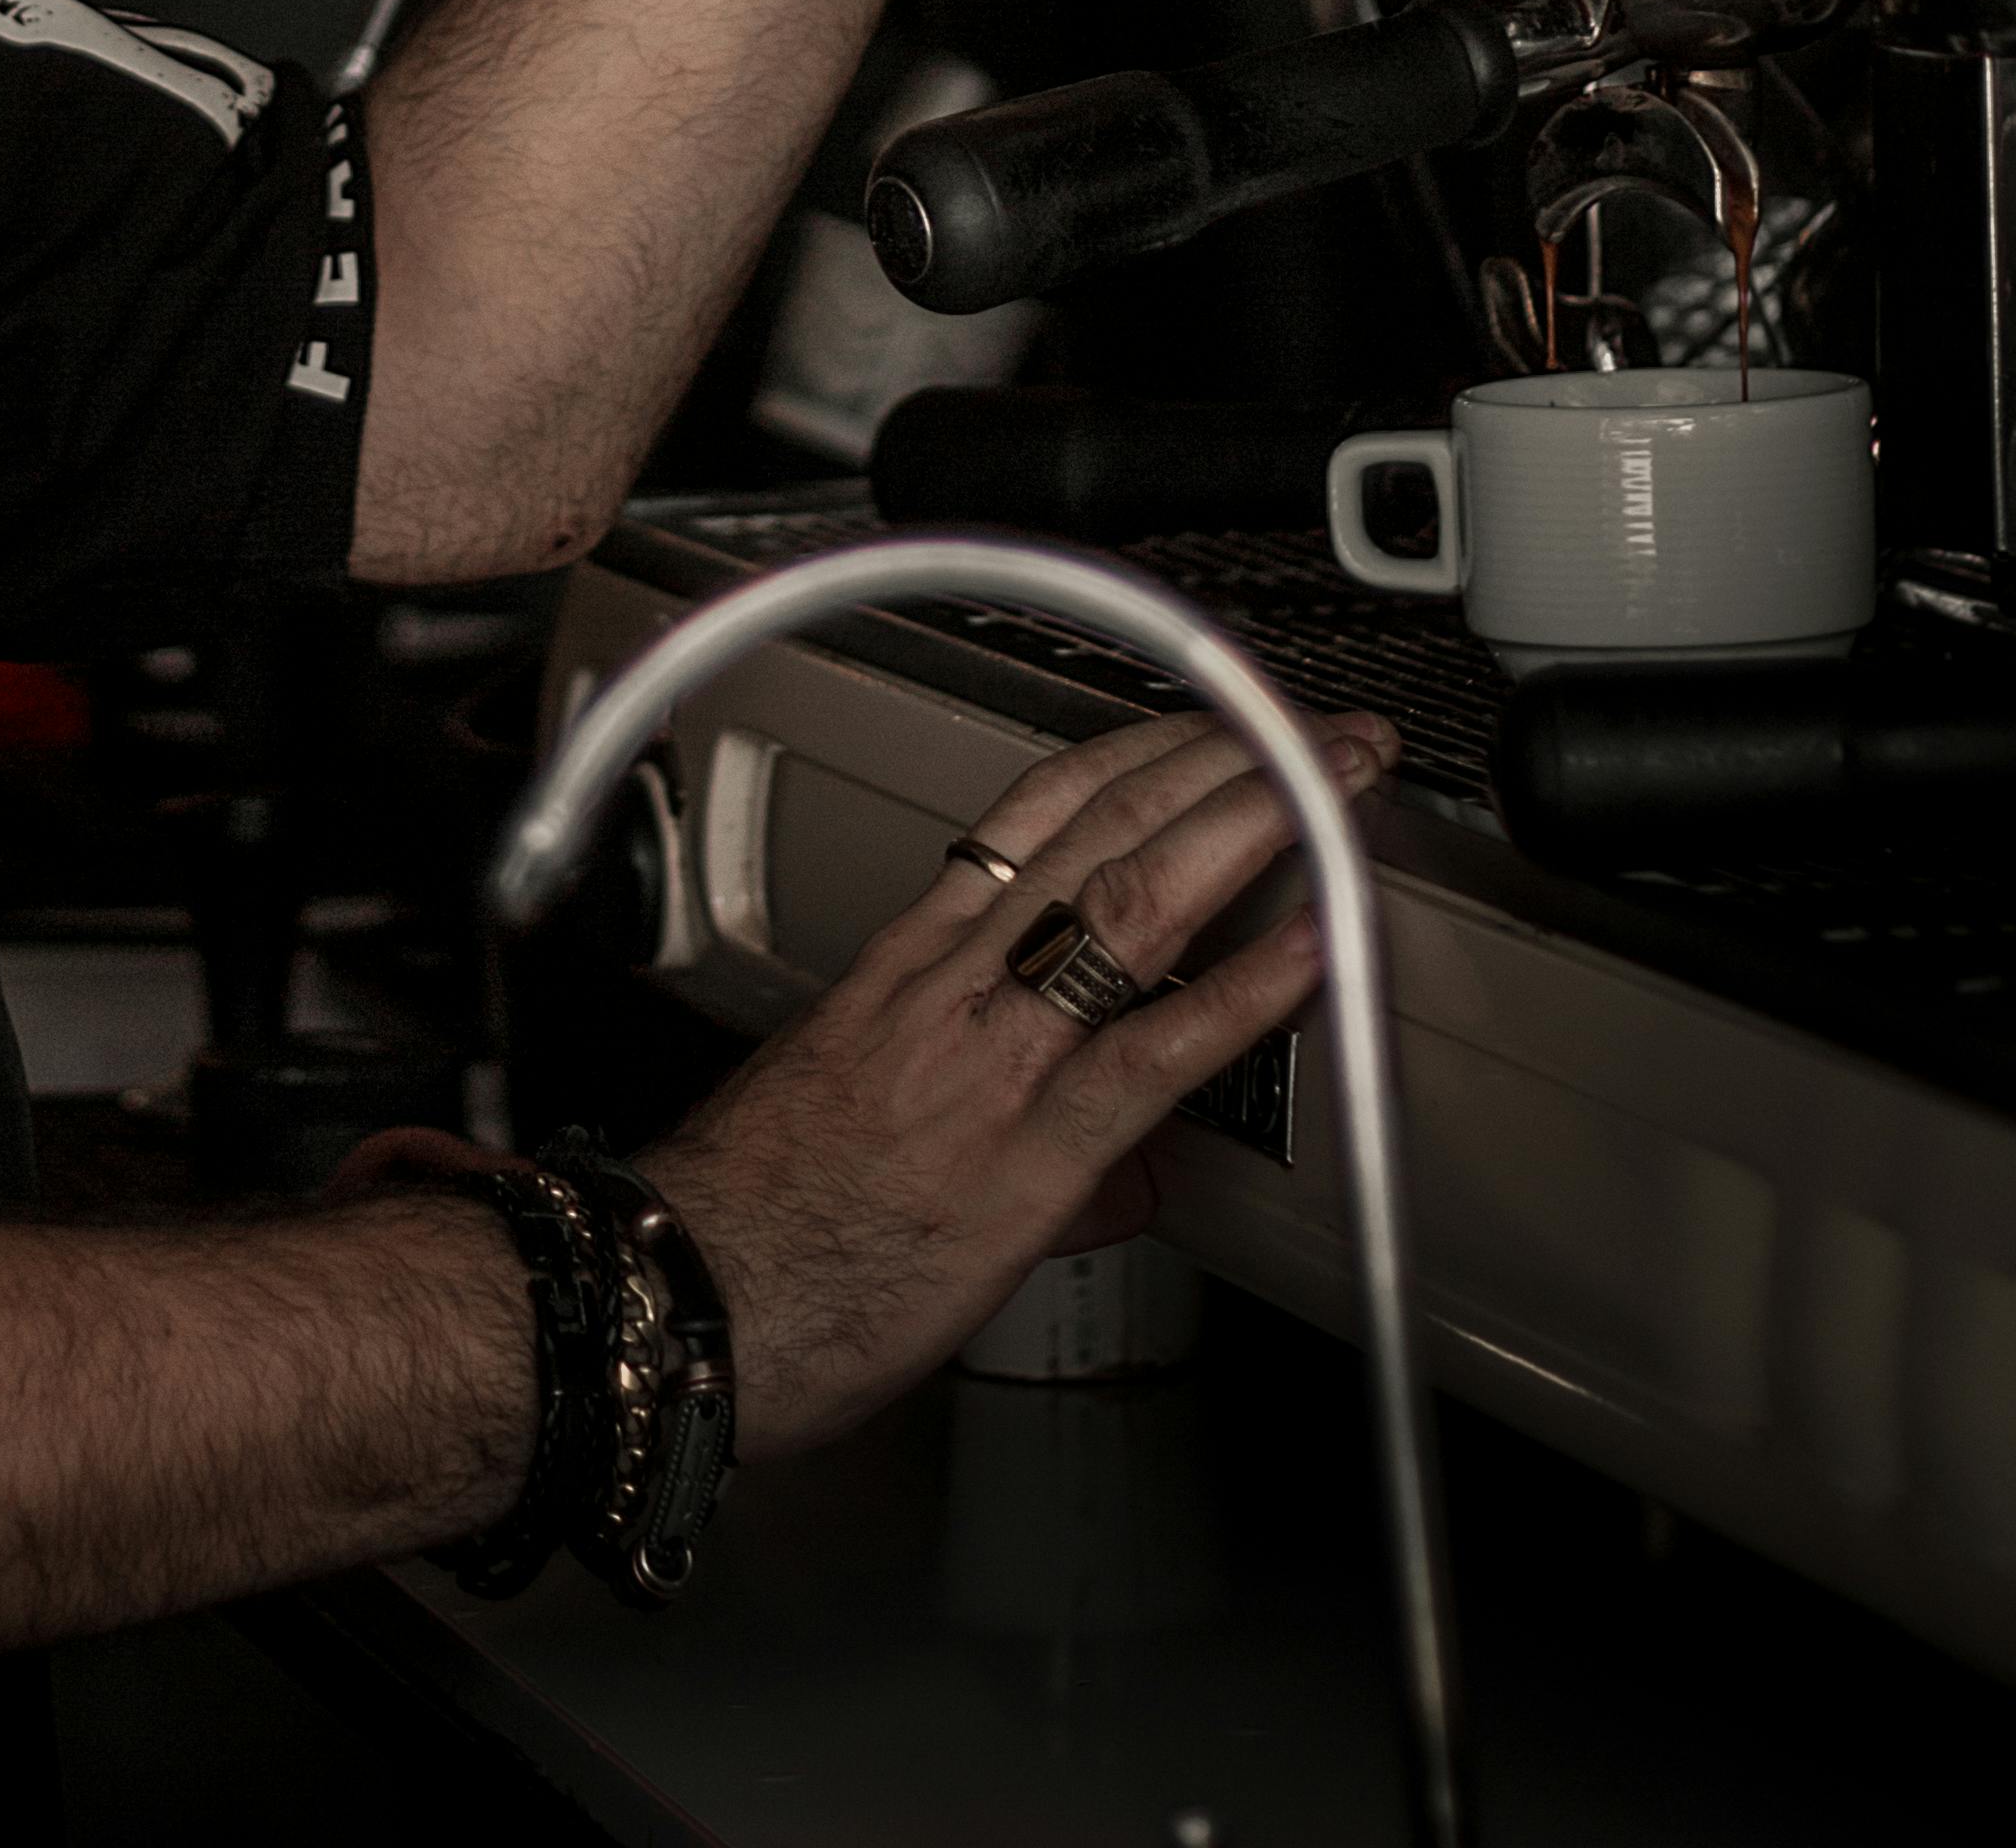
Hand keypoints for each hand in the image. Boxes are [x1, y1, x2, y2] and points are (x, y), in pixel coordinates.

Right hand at [648, 702, 1396, 1457]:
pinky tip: (1313, 950)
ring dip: (1249, 829)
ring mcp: (992, 1062)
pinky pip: (1153, 1055)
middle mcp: (951, 988)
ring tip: (1331, 783)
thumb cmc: (745, 1223)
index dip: (1128, 752)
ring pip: (1131, 905)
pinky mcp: (1027, 1158)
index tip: (1198, 720)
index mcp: (904, 966)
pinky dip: (1243, 993)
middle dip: (1215, 762)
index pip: (1028, 814)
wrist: (683, 1296)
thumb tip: (1118, 1173)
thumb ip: (992, 1126)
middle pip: (1098, 830)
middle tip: (1308, 726)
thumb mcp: (844, 1124)